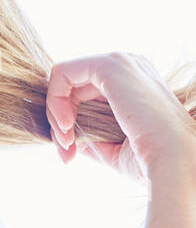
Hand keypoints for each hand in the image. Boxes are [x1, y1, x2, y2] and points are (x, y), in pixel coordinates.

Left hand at [45, 52, 195, 184]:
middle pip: (72, 84)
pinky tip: (66, 125)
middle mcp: (130, 66)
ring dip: (56, 112)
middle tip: (65, 149)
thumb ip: (91, 136)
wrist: (173, 165)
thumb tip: (68, 136)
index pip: (85, 90)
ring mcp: (121, 62)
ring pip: (63, 78)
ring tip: (66, 142)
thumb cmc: (150, 160)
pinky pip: (63, 72)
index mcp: (136, 82)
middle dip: (58, 118)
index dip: (67, 119)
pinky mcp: (110, 66)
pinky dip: (55, 100)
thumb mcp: (114, 147)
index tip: (69, 150)